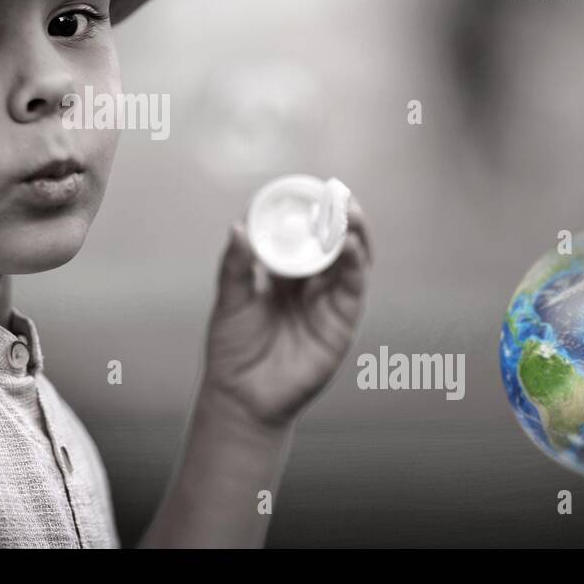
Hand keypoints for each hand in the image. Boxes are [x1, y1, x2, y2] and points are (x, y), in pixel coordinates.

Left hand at [201, 194, 372, 429]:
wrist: (242, 397)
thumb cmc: (233, 349)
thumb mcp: (230, 300)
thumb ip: (236, 266)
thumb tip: (237, 227)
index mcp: (284, 275)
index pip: (302, 235)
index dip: (308, 211)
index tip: (308, 186)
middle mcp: (311, 285)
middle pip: (332, 242)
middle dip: (339, 215)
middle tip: (336, 190)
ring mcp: (328, 302)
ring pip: (350, 259)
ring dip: (352, 232)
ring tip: (348, 209)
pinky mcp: (341, 322)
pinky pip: (352, 287)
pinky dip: (353, 262)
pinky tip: (348, 243)